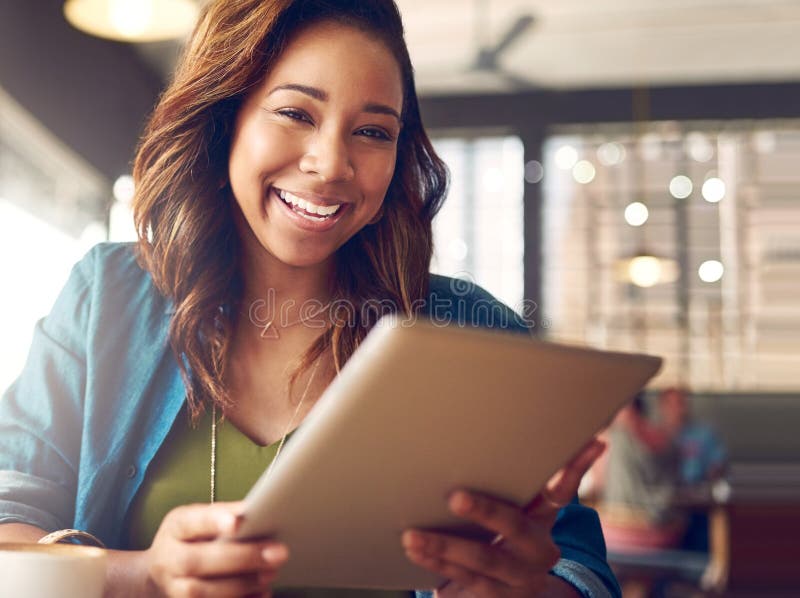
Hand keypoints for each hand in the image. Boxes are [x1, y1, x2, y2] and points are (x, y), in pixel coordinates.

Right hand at [143, 501, 287, 596]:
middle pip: (196, 561)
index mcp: (175, 527)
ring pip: (199, 592)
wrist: (167, 569)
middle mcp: (168, 559)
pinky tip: (261, 594)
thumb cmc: (195, 537)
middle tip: (277, 553)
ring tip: (270, 574)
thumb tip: (259, 509)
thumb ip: (228, 514)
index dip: (213, 522)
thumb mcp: (204, 518)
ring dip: (240, 584)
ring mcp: (172, 588)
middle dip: (240, 558)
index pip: (191, 522)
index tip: (238, 523)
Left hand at [402, 438, 605, 596]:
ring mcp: (512, 586)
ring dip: (442, 552)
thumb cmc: (528, 534)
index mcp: (544, 530)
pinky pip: (461, 590)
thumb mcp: (544, 508)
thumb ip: (563, 478)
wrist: (539, 596)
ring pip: (476, 570)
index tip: (530, 464)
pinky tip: (416, 558)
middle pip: (504, 540)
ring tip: (412, 537)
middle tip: (453, 497)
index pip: (549, 503)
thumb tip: (598, 439)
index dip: (542, 483)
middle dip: (480, 518)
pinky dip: (438, 574)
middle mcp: (532, 559)